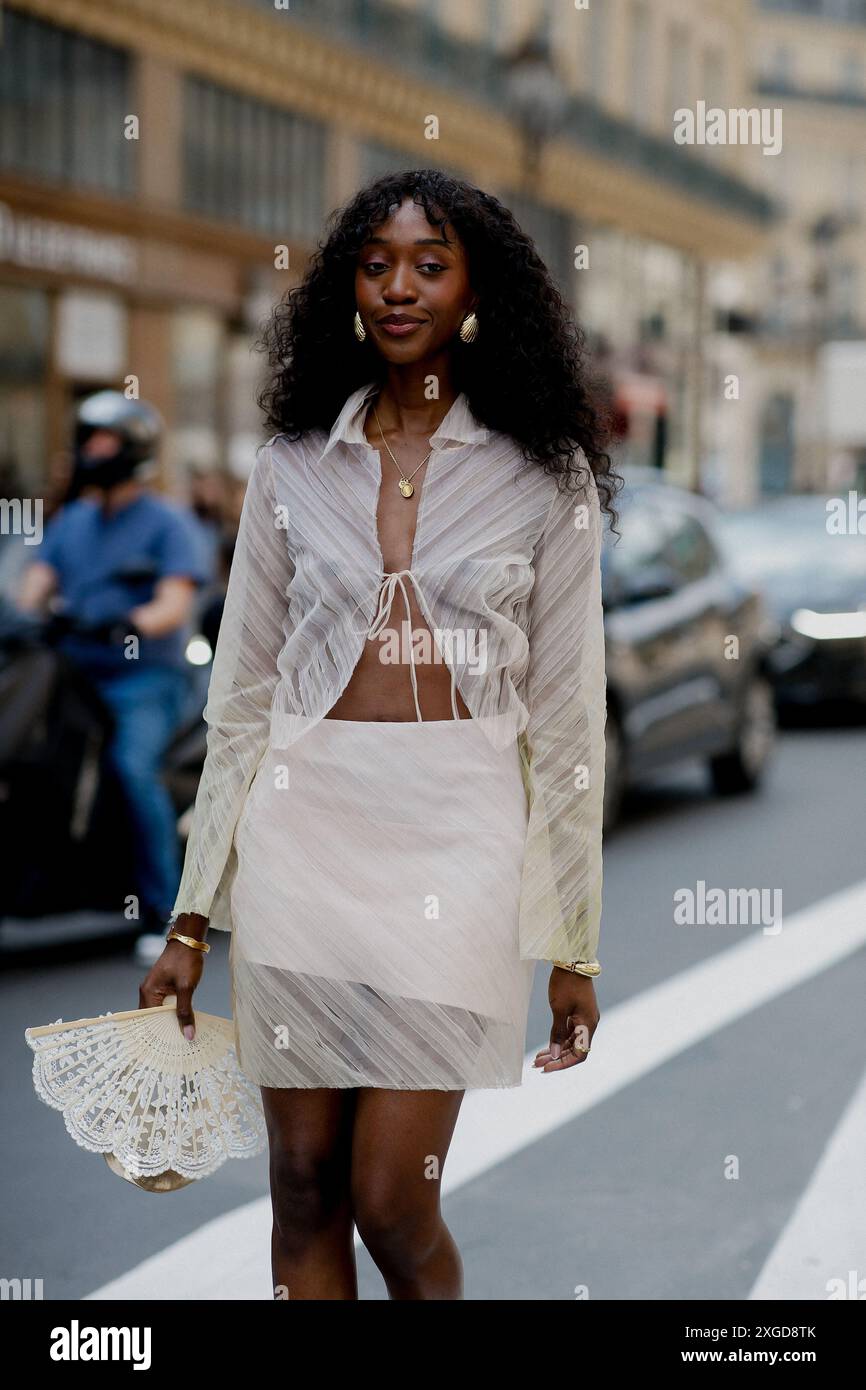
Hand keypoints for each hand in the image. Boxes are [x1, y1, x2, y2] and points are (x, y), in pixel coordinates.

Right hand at [138, 913, 209, 1041]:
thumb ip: (185, 1010)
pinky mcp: (163, 989)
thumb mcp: (186, 987)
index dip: (155, 1037)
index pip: (147, 1022)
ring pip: (158, 1015)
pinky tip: (181, 1025)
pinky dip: (171, 1016)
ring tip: (178, 1042)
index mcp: (148, 993)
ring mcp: (154, 991)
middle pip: (151, 1020)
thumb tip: (188, 1034)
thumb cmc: (186, 960)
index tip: (161, 1053)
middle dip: (161, 1034)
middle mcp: (147, 993)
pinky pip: (164, 1008)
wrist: (189, 941)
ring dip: (167, 1025)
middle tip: (172, 1051)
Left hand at [533, 969, 599, 1072]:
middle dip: (556, 1058)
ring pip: (571, 1041)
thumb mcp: (558, 1009)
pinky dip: (559, 1039)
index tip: (546, 1068)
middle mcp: (589, 1024)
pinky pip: (570, 1031)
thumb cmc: (565, 983)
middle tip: (537, 1064)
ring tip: (538, 1058)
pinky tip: (547, 1045)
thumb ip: (557, 1033)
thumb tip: (555, 1055)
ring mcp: (584, 1018)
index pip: (580, 1054)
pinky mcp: (579, 1012)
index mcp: (588, 1025)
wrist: (572, 960)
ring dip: (556, 1050)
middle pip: (575, 1049)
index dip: (563, 1064)